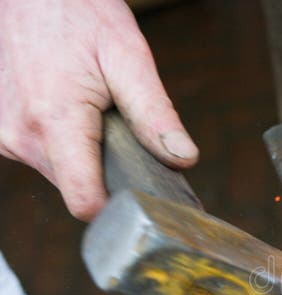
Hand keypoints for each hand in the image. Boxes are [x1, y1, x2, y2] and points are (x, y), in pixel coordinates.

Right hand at [0, 0, 198, 220]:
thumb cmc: (77, 14)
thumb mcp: (130, 58)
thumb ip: (155, 114)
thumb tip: (183, 158)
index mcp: (54, 122)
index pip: (85, 201)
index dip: (118, 207)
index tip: (143, 197)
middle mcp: (20, 136)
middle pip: (78, 189)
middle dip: (107, 170)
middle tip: (120, 130)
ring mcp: (4, 135)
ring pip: (61, 174)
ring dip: (85, 155)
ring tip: (94, 112)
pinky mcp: (0, 131)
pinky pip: (43, 156)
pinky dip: (65, 144)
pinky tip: (72, 110)